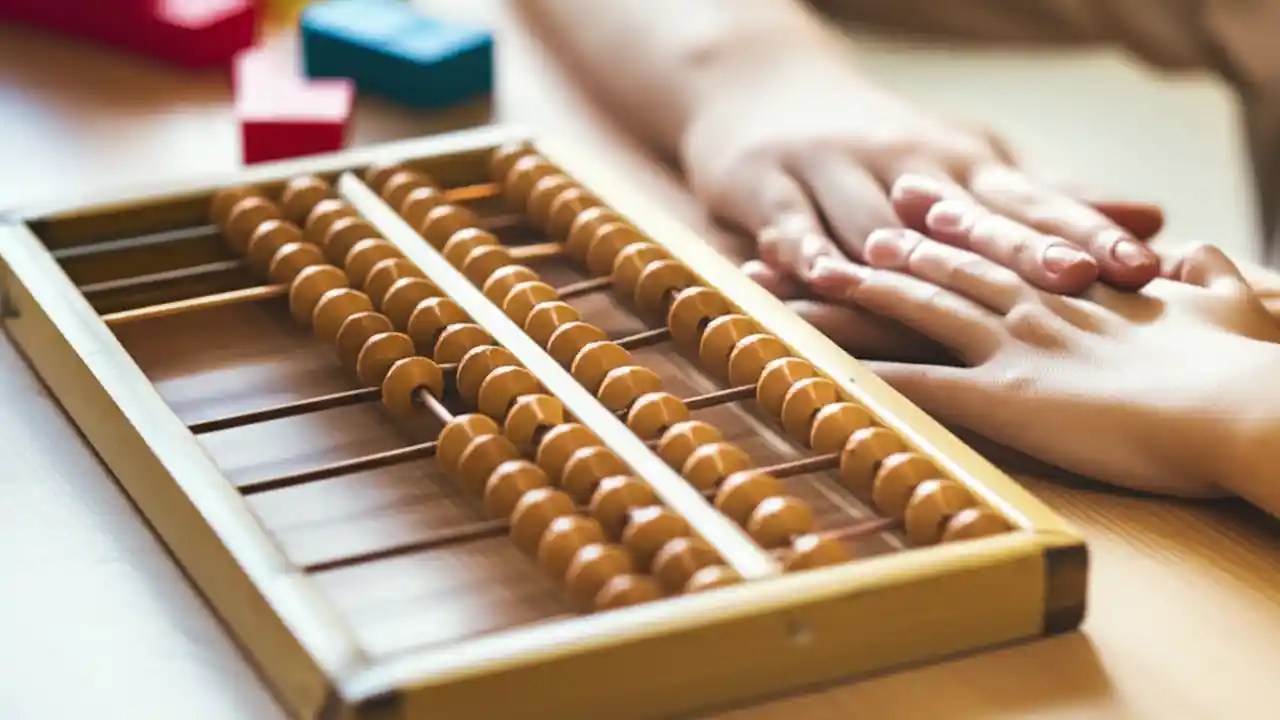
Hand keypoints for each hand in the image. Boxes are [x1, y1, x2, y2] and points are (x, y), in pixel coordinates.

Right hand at [681, 47, 1162, 293]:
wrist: (763, 88)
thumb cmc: (881, 145)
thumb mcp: (965, 163)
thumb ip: (1044, 200)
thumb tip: (1152, 217)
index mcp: (961, 164)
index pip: (1030, 201)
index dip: (1083, 233)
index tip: (1139, 266)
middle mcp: (905, 164)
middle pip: (966, 215)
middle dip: (1021, 248)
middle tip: (1073, 278)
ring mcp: (834, 170)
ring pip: (876, 222)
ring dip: (915, 258)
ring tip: (954, 293)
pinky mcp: (767, 186)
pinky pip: (790, 224)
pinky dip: (805, 252)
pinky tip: (821, 277)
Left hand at [818, 229, 1279, 502]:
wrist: (1239, 406)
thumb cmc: (1243, 360)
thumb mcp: (1226, 304)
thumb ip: (1202, 274)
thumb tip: (1199, 252)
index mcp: (1075, 284)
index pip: (997, 243)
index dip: (950, 222)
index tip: (912, 197)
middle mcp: (1029, 302)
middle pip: (940, 267)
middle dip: (881, 248)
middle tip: (830, 230)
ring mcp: (1008, 345)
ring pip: (912, 309)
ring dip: (857, 295)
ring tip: (809, 279)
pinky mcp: (997, 397)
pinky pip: (913, 383)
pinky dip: (863, 374)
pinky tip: (823, 368)